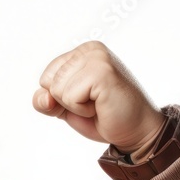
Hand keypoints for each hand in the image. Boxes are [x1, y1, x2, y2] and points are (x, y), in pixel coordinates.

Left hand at [32, 41, 164, 153]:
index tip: (86, 98)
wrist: (135, 130)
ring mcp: (97, 58)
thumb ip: (45, 101)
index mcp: (81, 52)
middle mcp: (89, 49)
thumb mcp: (65, 108)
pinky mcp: (102, 71)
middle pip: (49, 82)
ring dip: (75, 106)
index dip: (60, 97)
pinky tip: (102, 103)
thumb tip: (44, 98)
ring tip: (99, 102)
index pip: (46, 77)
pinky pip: (69, 97)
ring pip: (57, 89)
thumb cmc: (103, 116)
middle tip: (94, 102)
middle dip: (67, 101)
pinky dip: (82, 109)